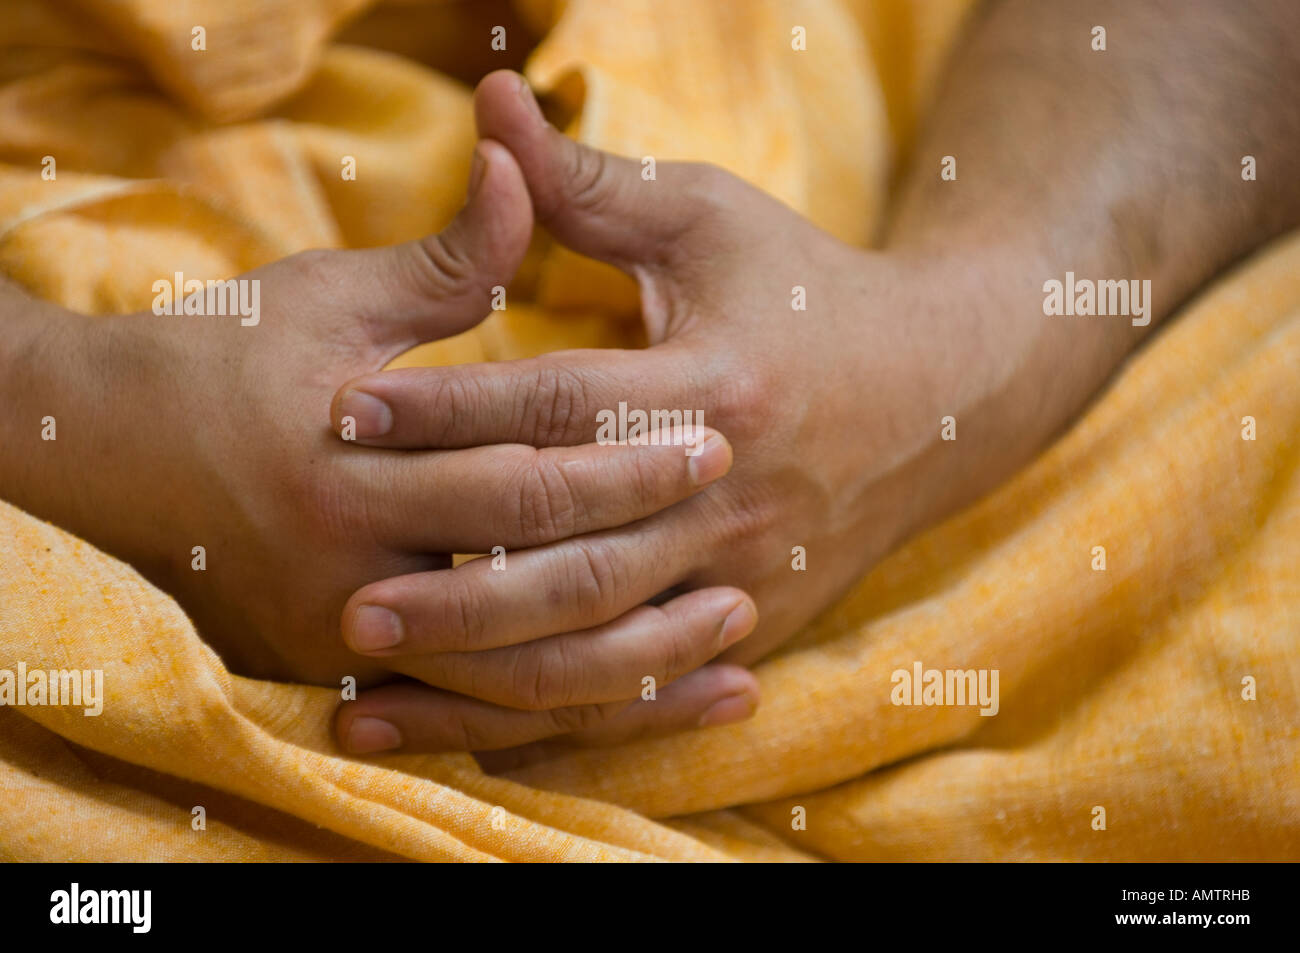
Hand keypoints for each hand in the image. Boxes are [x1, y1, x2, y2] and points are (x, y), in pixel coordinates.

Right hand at [0, 140, 757, 752]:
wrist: (97, 455)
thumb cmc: (216, 358)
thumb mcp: (321, 297)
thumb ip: (437, 259)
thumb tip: (517, 164)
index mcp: (342, 464)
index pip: (513, 468)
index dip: (620, 452)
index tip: (710, 432)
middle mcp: (342, 567)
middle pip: (525, 579)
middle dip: (639, 554)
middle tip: (740, 535)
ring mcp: (339, 637)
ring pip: (512, 678)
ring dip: (629, 668)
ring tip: (731, 638)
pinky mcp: (340, 674)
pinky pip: (474, 716)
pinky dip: (567, 717)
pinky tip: (649, 703)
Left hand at [330, 71, 964, 707]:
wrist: (941, 391)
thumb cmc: (808, 292)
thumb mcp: (711, 220)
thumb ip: (592, 182)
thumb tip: (490, 104)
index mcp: (719, 384)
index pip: (562, 407)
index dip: (448, 410)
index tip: (342, 413)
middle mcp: (734, 494)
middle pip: (580, 557)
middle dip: (459, 587)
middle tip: (349, 602)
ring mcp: (751, 573)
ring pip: (610, 647)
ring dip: (493, 673)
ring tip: (382, 682)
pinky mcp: (758, 623)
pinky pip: (654, 691)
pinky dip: (568, 721)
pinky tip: (484, 732)